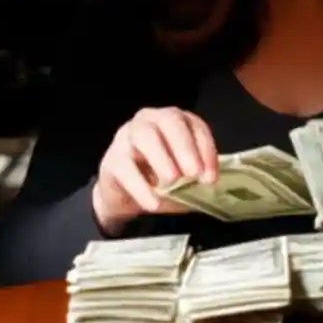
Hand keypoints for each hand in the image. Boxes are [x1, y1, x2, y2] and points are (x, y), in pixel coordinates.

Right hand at [92, 107, 218, 235]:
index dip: (206, 150)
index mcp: (174, 120)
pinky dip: (141, 187)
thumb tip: (209, 187)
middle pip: (169, 122)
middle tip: (194, 173)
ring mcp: (128, 136)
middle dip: (185, 147)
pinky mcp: (112, 160)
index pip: (195, 126)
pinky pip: (126, 168)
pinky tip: (154, 203)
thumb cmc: (158, 178)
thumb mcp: (182, 177)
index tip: (211, 177)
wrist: (123, 193)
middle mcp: (150, 120)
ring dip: (162, 158)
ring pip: (145, 136)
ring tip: (173, 180)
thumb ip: (196, 177)